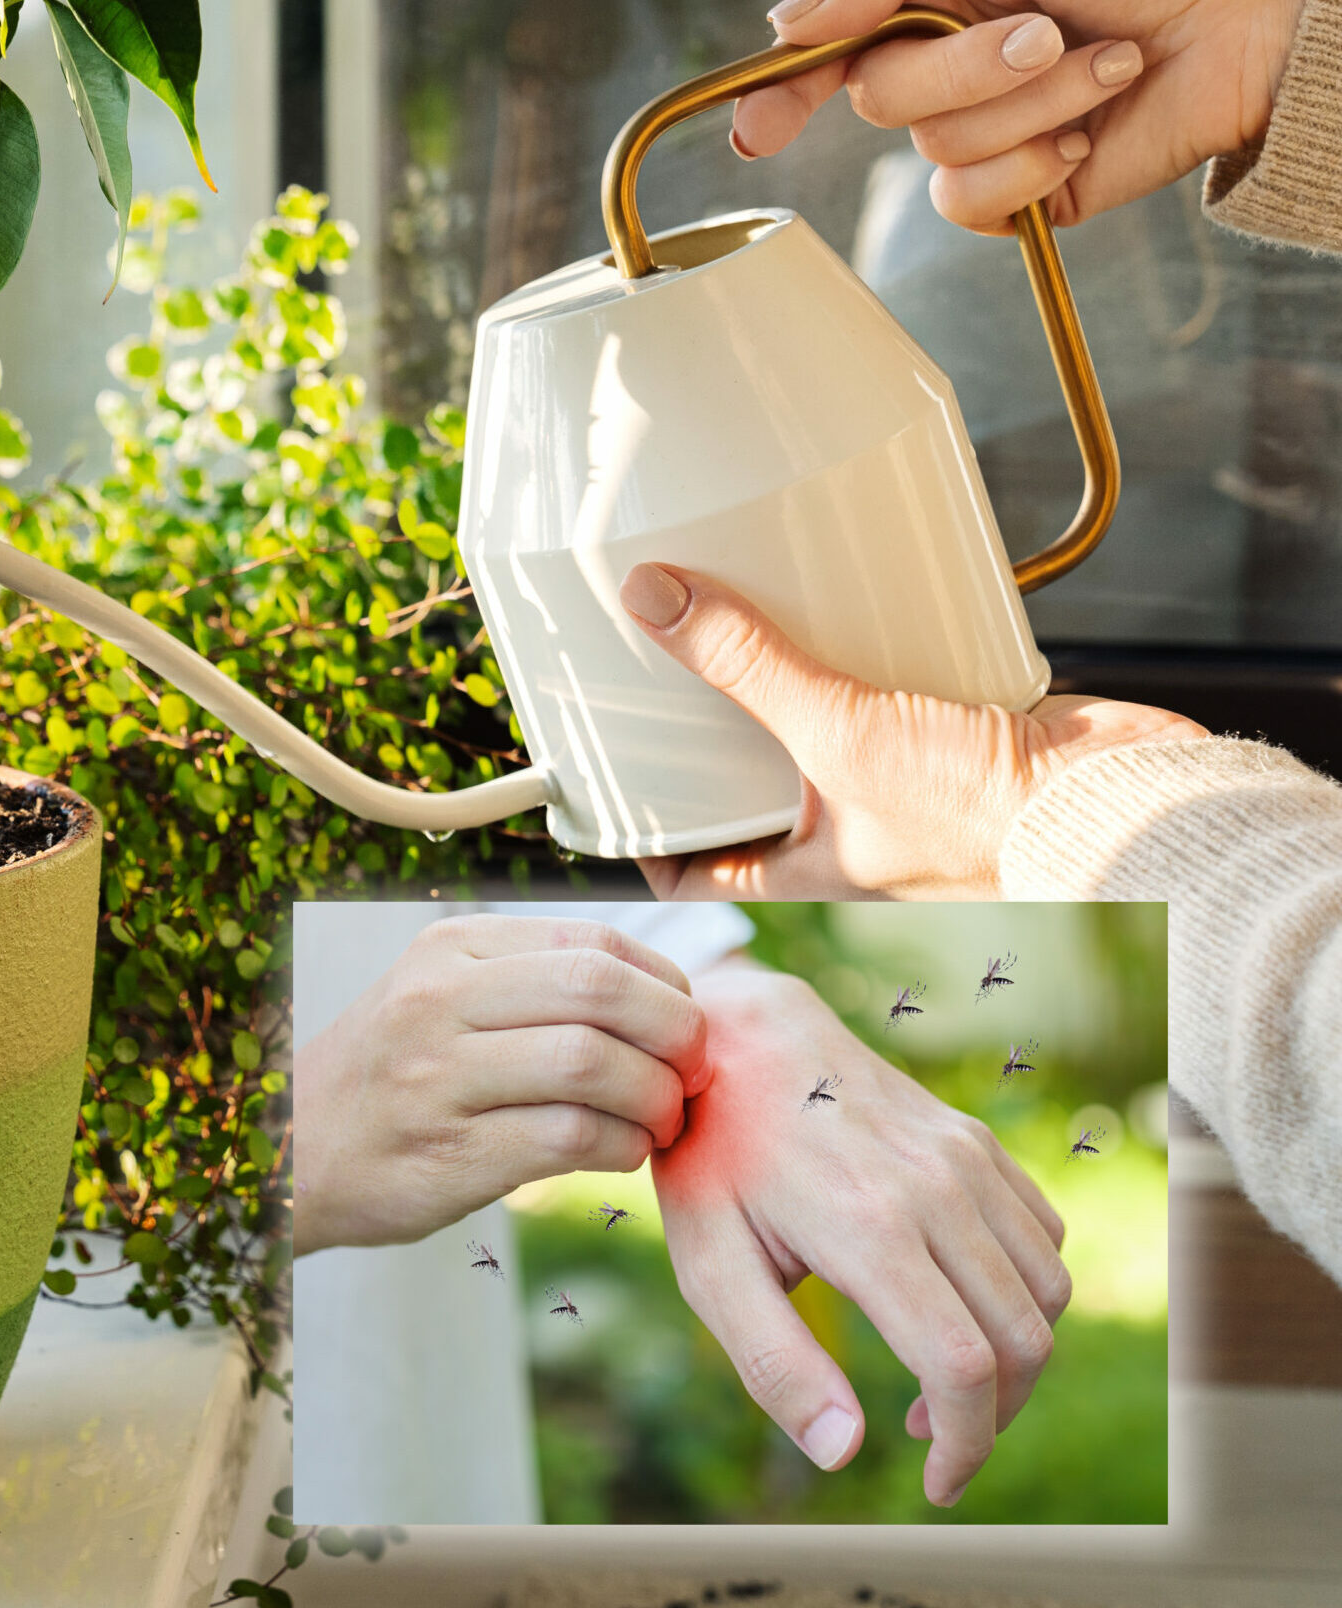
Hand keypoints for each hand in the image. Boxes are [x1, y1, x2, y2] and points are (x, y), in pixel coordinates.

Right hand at [291, 917, 708, 1254]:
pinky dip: (622, 1147)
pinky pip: (571, 1138)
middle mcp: (439, 1001)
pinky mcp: (451, 1153)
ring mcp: (439, 1077)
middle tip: (693, 1072)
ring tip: (662, 1120)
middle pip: (601, 990)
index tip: (680, 1023)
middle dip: (676, 1033)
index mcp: (451, 949)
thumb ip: (530, 982)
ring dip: (656, 1098)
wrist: (291, 1156)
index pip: (595, 941)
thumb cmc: (391, 1077)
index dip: (666, 983)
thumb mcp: (438, 995)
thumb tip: (663, 992)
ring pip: (593, 1063)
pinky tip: (621, 1152)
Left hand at [618, 562, 1207, 898]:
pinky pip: (893, 697)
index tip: (608, 781)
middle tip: (663, 674)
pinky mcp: (959, 740)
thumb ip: (748, 666)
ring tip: (740, 621)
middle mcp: (850, 842)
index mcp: (808, 877)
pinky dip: (870, 656)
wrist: (1128, 810)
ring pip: (822, 741)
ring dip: (789, 690)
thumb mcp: (841, 735)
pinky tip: (847, 604)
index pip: (696, 870)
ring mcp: (905, 790)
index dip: (646, 833)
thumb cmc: (992, 825)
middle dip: (714, 741)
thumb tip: (654, 600)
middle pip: (752, 795)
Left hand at [652, 965, 1070, 1506]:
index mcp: (867, 1227)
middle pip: (1022, 1340)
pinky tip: (957, 1305)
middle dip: (993, 1415)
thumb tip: (842, 1453)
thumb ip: (774, 1363)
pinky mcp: (979, 1141)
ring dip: (1015, 1358)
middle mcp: (936, 1188)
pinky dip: (1025, 1293)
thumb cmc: (712, 1159)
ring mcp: (966, 1157)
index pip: (964, 1366)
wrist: (737, 1039)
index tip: (938, 1485)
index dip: (967, 1445)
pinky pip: (1042, 1238)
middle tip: (932, 1439)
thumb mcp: (708, 1264)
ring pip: (1047, 1293)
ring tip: (939, 1381)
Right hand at [731, 0, 1307, 231]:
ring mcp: (986, 133)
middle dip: (967, 69)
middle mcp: (949, 68)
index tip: (761, 132)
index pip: (826, 57)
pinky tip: (1086, 132)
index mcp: (932, 4)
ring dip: (1033, 106)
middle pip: (881, 101)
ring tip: (1110, 67)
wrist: (1253, 18)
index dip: (784, 92)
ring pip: (937, 152)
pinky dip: (1032, 167)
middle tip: (1047, 30)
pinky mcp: (1026, 191)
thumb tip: (785, 24)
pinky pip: (972, 206)